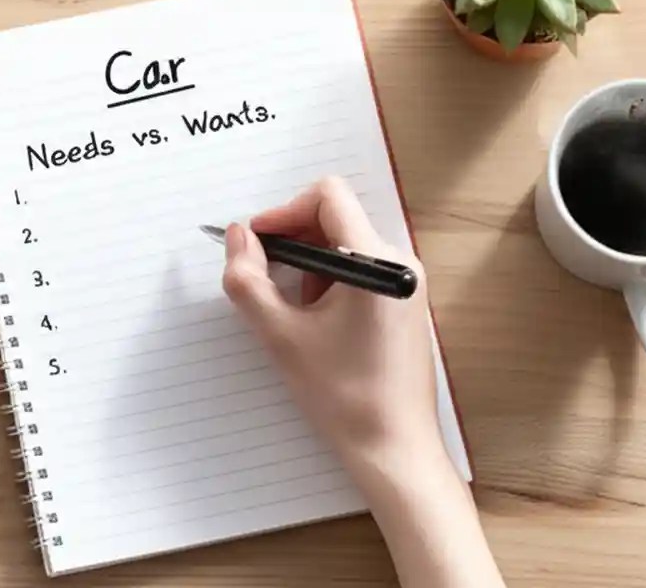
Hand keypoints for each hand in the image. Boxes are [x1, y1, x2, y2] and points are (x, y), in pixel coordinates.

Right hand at [220, 177, 447, 480]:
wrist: (393, 447)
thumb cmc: (343, 397)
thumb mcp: (280, 336)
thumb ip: (248, 280)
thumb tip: (238, 237)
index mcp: (376, 261)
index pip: (328, 196)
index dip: (283, 211)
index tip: (257, 242)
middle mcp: (400, 262)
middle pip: (336, 218)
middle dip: (294, 242)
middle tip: (266, 280)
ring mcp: (407, 283)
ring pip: (346, 245)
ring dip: (310, 266)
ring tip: (297, 314)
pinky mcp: (406, 303)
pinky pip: (362, 269)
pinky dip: (330, 283)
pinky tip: (318, 324)